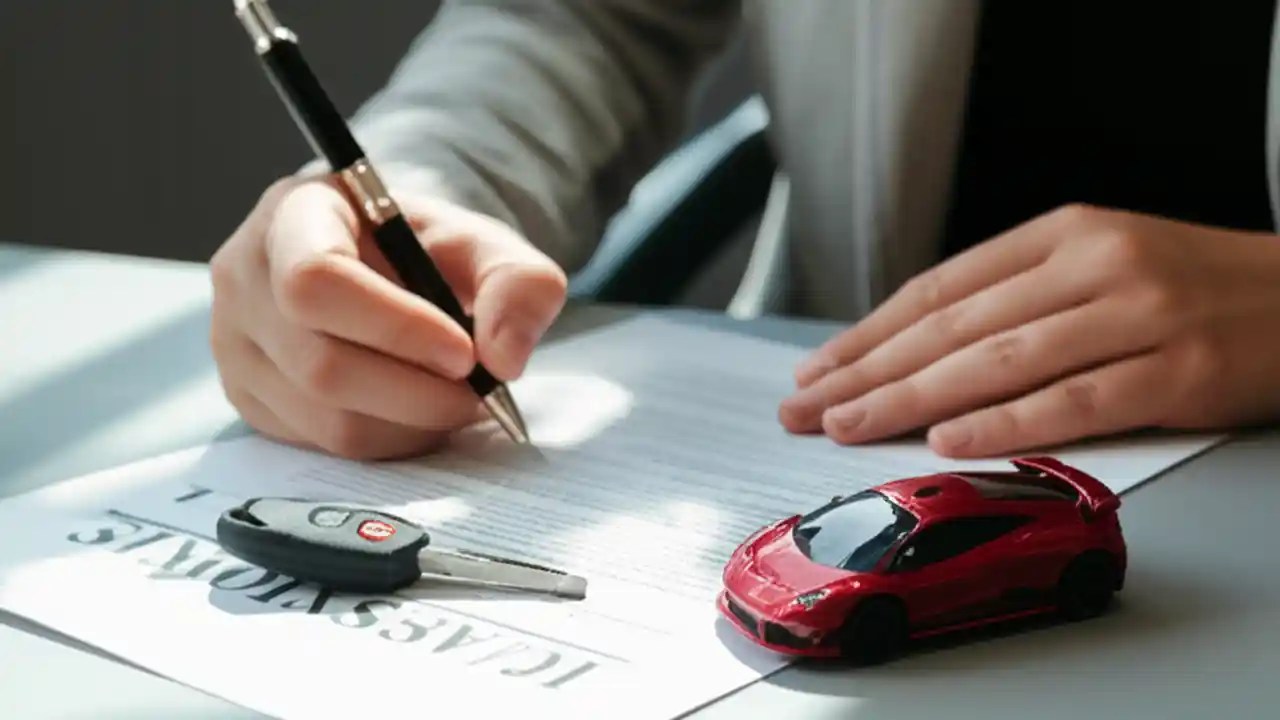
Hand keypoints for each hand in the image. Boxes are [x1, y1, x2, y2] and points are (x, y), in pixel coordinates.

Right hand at [209, 174, 566, 459]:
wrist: (388, 264)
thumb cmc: (426, 248)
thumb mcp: (485, 244)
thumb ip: (518, 282)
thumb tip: (505, 358)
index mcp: (292, 215)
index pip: (315, 279)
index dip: (394, 327)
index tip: (464, 352)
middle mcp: (245, 279)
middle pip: (320, 363)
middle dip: (416, 391)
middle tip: (477, 390)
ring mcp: (236, 346)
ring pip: (325, 418)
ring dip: (410, 423)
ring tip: (454, 398)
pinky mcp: (252, 401)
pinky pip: (323, 445)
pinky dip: (389, 441)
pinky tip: (417, 412)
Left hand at [779, 204, 1279, 456]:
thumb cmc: (1193, 289)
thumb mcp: (1099, 264)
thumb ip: (1016, 298)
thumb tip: (918, 349)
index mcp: (1064, 234)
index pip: (940, 288)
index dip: (869, 333)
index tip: (818, 368)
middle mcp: (1092, 265)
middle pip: (952, 325)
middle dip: (867, 372)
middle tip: (806, 407)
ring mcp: (1137, 316)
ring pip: (997, 362)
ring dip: (910, 399)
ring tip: (849, 426)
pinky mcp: (1179, 372)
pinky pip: (1073, 401)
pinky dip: (1005, 424)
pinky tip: (949, 443)